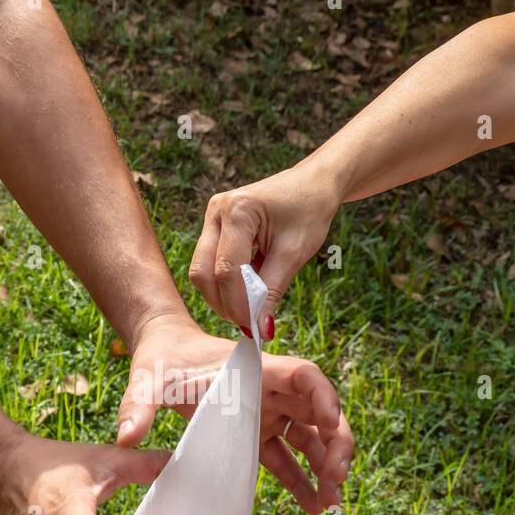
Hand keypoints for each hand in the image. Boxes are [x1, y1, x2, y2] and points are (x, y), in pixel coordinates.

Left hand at [118, 313, 352, 513]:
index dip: (323, 397)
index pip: (304, 375)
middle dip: (336, 444)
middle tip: (337, 479)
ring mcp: (267, 413)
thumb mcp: (147, 380)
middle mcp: (270, 390)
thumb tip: (125, 437)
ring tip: (330, 504)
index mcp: (254, 369)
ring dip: (325, 468)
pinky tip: (312, 507)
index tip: (330, 422)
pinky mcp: (256, 435)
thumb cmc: (159, 361)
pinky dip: (301, 482)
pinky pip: (286, 460)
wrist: (162, 358)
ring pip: (310, 439)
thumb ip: (138, 404)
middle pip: (319, 412)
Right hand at [189, 166, 339, 332]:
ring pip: (202, 271)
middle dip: (224, 304)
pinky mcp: (214, 226)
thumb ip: (273, 291)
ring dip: (222, 296)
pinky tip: (247, 291)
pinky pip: (210, 264)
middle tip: (249, 324)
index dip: (238, 305)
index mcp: (238, 210)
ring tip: (250, 308)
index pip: (227, 270)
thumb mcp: (294, 253)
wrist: (312, 184)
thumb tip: (260, 329)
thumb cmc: (309, 211)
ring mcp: (211, 217)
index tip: (254, 330)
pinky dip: (226, 284)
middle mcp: (216, 211)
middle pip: (204, 272)